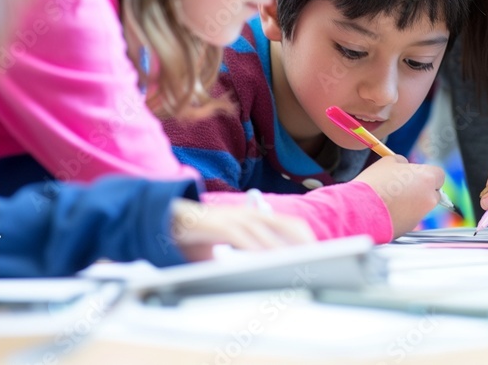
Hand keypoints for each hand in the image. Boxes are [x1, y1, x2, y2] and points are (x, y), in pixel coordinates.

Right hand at [169, 199, 315, 261]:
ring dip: (282, 250)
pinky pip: (242, 238)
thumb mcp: (230, 244)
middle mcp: (249, 214)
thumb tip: (265, 272)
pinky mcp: (219, 225)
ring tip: (296, 264)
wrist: (170, 220)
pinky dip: (255, 249)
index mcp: (256, 217)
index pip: (290, 224)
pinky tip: (265, 261)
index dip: (305, 238)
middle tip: (314, 262)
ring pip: (266, 233)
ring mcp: (235, 218)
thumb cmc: (202, 235)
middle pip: (286, 225)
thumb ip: (249, 253)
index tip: (316, 254)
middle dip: (302, 244)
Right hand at [354, 155, 444, 238]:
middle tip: (402, 186)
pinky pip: (408, 218)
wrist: (360, 211)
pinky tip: (385, 210)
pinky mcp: (409, 229)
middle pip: (432, 192)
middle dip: (420, 190)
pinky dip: (400, 215)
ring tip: (388, 198)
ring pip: (420, 207)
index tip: (415, 174)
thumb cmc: (374, 184)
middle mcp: (428, 198)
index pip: (438, 175)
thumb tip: (404, 166)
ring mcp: (420, 216)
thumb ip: (402, 162)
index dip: (425, 174)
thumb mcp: (388, 161)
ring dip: (409, 203)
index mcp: (427, 178)